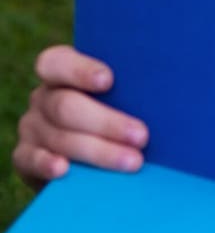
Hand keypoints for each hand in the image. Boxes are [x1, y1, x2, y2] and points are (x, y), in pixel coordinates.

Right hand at [13, 45, 148, 190]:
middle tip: (141, 136)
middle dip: (107, 123)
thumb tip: (171, 84)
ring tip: (133, 162)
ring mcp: (32, 126)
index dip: (81, 70)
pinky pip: (31, 160)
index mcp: (61, 72)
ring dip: (98, 151)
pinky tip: (65, 170)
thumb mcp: (121, 92)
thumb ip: (130, 87)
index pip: (57, 63)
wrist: (90, 150)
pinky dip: (48, 165)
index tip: (109, 80)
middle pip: (66, 106)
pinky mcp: (24, 156)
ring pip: (60, 137)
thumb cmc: (118, 107)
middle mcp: (43, 97)